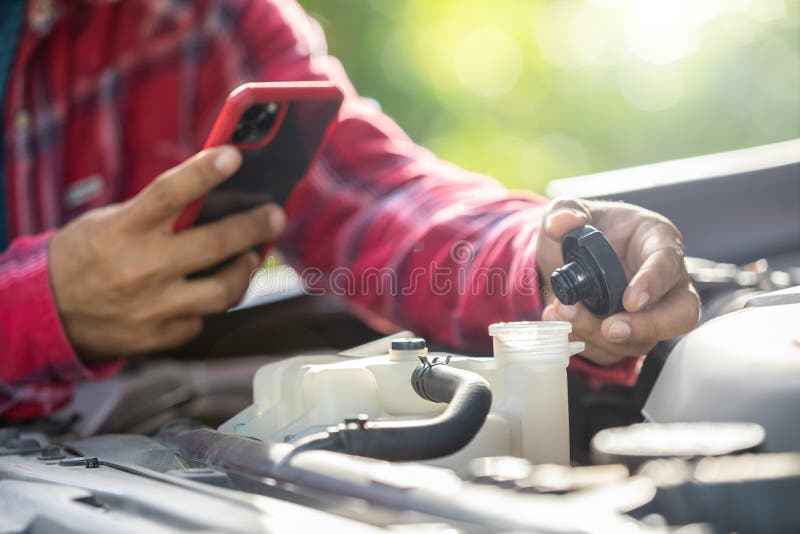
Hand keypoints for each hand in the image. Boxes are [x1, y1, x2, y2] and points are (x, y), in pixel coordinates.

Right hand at [49, 146, 285, 361]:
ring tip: (248, 257)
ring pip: (224, 291)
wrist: (48, 314)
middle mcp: (142, 268)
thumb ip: (158, 215)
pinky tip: (200, 294)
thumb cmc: (88, 257)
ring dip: (244, 271)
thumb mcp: (111, 223)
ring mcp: (154, 307)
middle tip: (273, 216)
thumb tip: (214, 199)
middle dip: (254, 227)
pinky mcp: (161, 337)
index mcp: (125, 230)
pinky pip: (202, 318)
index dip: (203, 171)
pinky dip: (205, 304)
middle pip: (216, 243)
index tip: (234, 155)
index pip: (169, 193)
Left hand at [536, 197, 698, 364]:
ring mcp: (650, 311)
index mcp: (657, 241)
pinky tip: (561, 324)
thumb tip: (564, 221)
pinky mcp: (629, 333)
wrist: (566, 257)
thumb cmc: (582, 229)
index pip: (668, 263)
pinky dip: (586, 342)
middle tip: (611, 329)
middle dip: (647, 326)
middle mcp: (664, 281)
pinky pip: (615, 350)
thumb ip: (565, 210)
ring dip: (601, 335)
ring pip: (643, 338)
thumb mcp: (568, 210)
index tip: (630, 300)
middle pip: (680, 313)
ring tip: (565, 314)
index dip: (653, 283)